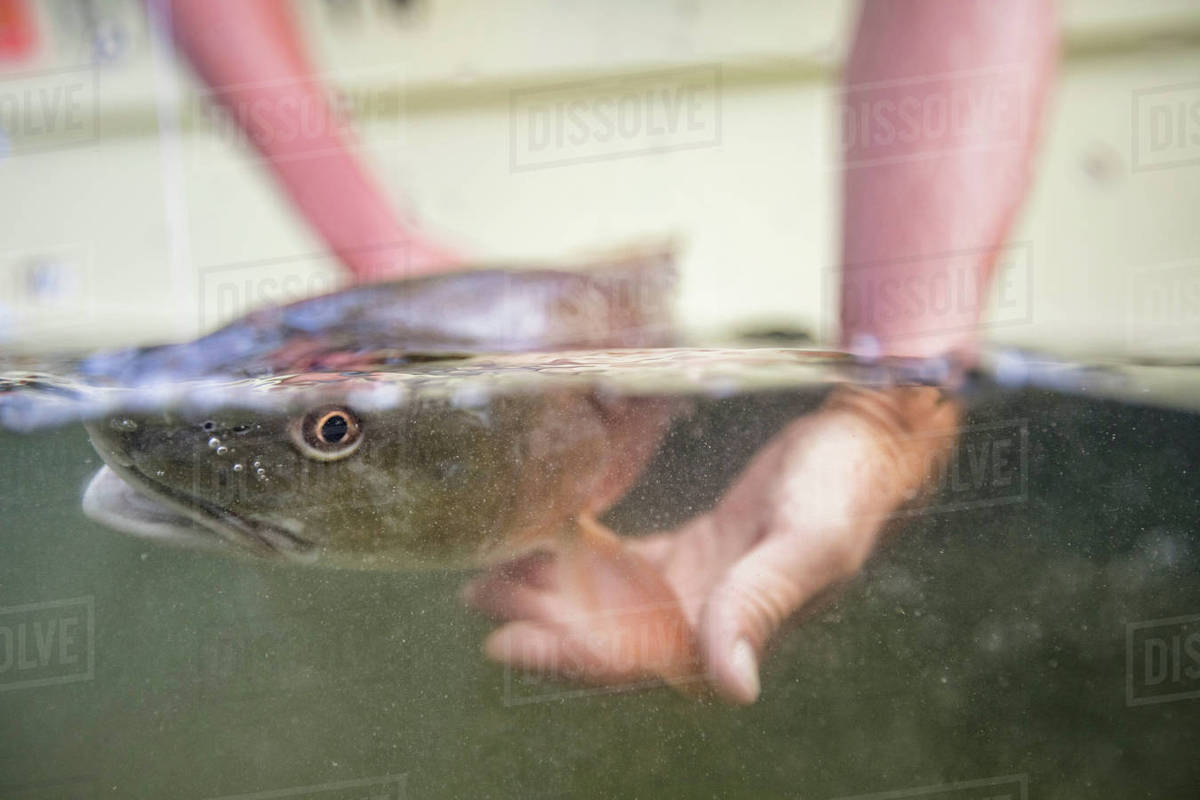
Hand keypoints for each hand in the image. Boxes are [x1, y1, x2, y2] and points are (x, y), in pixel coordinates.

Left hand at [465, 385, 960, 702]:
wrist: (870, 439)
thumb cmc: (847, 487)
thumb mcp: (807, 543)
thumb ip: (759, 607)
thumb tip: (731, 688)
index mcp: (732, 634)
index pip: (633, 661)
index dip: (565, 656)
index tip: (502, 641)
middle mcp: (709, 623)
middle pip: (606, 634)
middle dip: (541, 620)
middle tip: (476, 593)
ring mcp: (699, 590)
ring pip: (608, 601)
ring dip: (552, 589)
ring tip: (493, 569)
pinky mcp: (696, 552)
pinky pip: (628, 564)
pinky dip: (585, 556)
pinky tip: (548, 538)